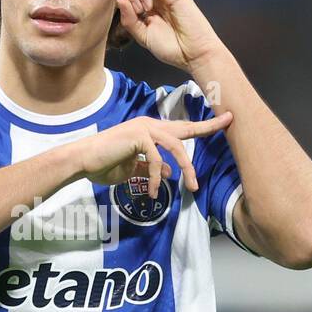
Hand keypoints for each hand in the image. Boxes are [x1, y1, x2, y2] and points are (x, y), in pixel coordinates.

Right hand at [72, 111, 232, 195]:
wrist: (83, 161)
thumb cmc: (105, 164)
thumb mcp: (134, 169)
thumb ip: (152, 168)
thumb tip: (171, 173)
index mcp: (150, 131)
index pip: (181, 128)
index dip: (203, 125)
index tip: (225, 120)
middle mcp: (149, 125)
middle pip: (185, 129)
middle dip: (207, 127)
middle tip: (228, 123)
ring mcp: (144, 129)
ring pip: (175, 146)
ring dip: (186, 168)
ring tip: (192, 187)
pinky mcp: (137, 137)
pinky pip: (156, 160)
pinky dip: (157, 178)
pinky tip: (152, 191)